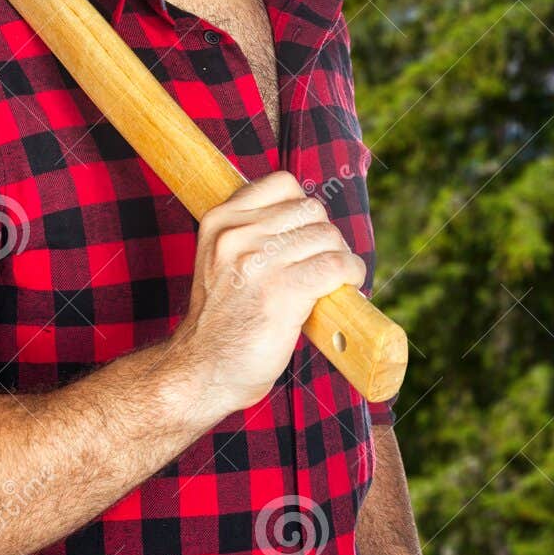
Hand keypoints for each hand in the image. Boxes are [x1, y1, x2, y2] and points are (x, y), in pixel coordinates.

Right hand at [168, 171, 366, 419]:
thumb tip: (312, 221)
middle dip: (325, 235)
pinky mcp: (283, 292)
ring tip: (333, 278)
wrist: (202, 370)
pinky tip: (347, 285)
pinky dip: (350, 273)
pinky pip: (336, 265)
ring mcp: (258, 262)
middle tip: (321, 263)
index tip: (303, 236)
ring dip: (341, 257)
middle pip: (311, 210)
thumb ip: (252, 233)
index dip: (303, 210)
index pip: (282, 184)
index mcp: (219, 220)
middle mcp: (236, 234)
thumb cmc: (221, 320)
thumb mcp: (220, 260)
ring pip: (327, 236)